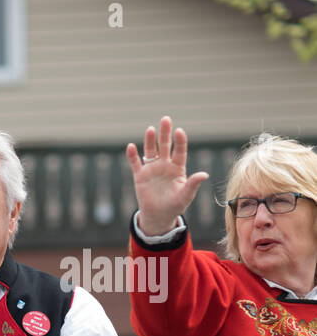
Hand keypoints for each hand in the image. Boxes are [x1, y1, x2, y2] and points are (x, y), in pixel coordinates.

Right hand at [125, 116, 208, 236]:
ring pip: (150, 151)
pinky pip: (135, 163)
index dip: (179, 141)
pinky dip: (132, 155)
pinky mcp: (140, 176)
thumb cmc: (175, 205)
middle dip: (165, 133)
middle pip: (165, 146)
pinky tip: (130, 147)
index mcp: (178, 168)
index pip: (180, 151)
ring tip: (151, 129)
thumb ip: (193, 184)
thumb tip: (204, 174)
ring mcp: (152, 169)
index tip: (179, 131)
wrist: (159, 216)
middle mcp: (165, 165)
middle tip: (166, 119)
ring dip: (150, 140)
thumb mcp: (186, 195)